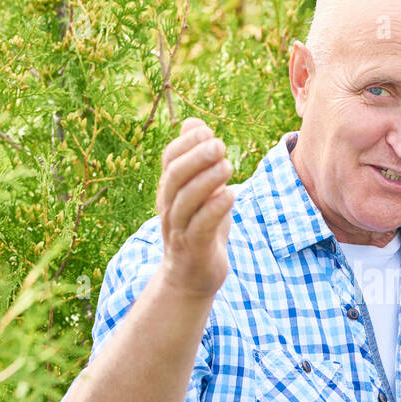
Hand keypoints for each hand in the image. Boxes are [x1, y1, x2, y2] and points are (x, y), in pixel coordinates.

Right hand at [157, 118, 234, 297]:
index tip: (207, 131)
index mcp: (170, 190)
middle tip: (220, 144)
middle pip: (175, 176)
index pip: (169, 159)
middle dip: (196, 157)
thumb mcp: (200, 192)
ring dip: (207, 180)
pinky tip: (230, 195)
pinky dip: (214, 209)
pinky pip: (200, 226)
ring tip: (228, 166)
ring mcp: (179, 229)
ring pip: (185, 201)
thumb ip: (198, 161)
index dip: (186, 143)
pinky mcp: (194, 248)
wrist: (190, 278)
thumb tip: (193, 123)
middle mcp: (169, 207)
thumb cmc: (199, 229)